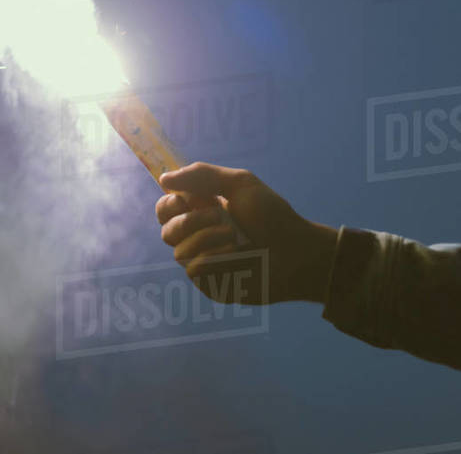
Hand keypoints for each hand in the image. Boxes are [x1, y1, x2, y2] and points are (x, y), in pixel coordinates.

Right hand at [156, 162, 337, 304]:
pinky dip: (217, 258)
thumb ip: (202, 175)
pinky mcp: (211, 285)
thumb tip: (163, 178)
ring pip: (180, 252)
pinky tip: (238, 256)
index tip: (190, 199)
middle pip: (166, 231)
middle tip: (219, 214)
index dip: (170, 204)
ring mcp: (204, 263)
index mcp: (201, 212)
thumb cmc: (273, 216)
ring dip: (208, 239)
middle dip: (190, 220)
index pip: (165, 209)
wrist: (296, 251)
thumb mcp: (240, 184)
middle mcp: (198, 238)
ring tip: (236, 237)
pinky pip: (195, 271)